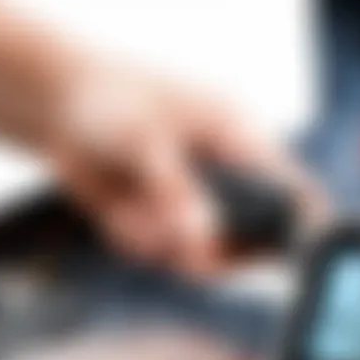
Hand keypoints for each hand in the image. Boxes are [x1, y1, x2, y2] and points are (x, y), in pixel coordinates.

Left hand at [48, 67, 325, 276]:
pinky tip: (115, 210)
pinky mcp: (165, 225)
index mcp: (243, 143)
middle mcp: (228, 182)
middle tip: (182, 253)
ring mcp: (197, 207)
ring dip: (162, 244)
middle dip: (212, 253)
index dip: (300, 228)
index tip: (288, 258)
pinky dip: (136, 241)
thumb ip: (174, 188)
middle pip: (250, 242)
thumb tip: (202, 240)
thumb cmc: (112, 101)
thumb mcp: (143, 137)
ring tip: (128, 211)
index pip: (291, 192)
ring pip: (200, 256)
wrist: (60, 103)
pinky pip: (161, 255)